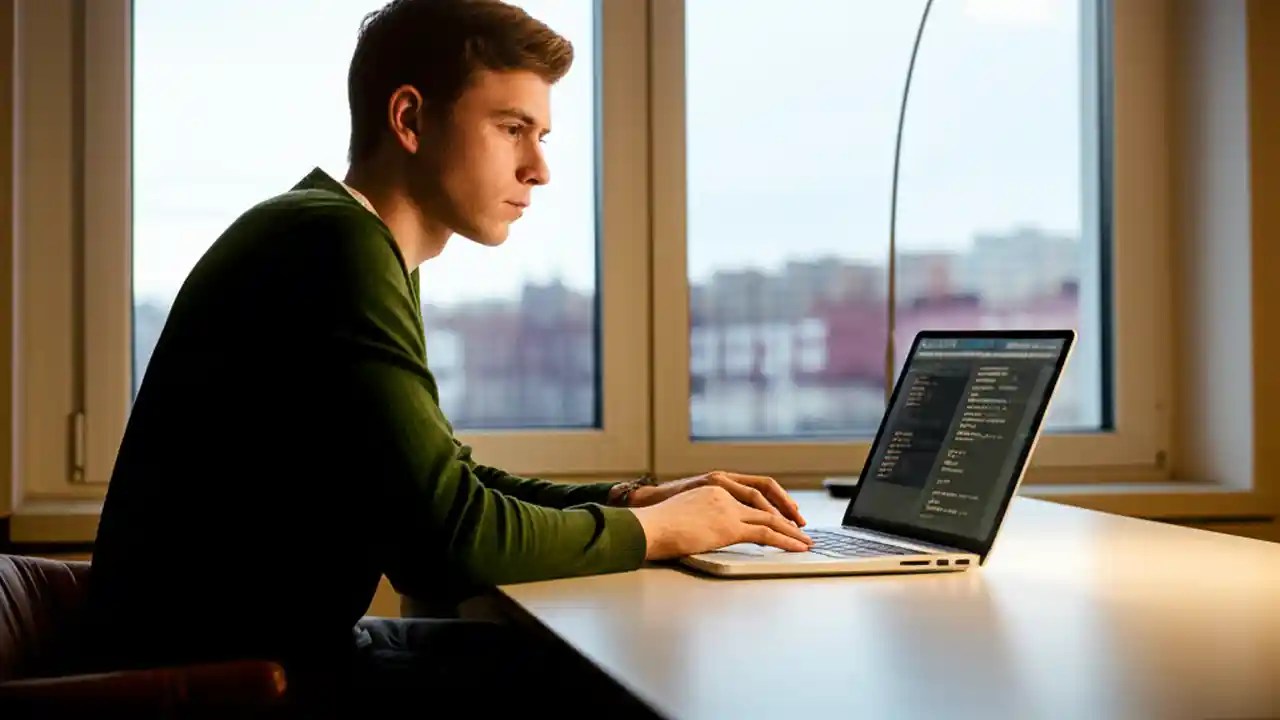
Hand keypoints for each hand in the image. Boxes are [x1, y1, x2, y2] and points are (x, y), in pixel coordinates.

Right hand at [630, 485, 813, 559]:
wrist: (646, 524)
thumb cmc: (656, 523)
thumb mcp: (683, 510)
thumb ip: (701, 514)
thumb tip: (703, 528)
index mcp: (714, 485)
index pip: (753, 490)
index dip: (772, 502)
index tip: (784, 514)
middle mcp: (724, 491)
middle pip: (766, 500)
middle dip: (787, 515)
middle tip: (802, 528)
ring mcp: (727, 508)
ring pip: (769, 518)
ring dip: (791, 531)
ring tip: (805, 542)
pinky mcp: (728, 526)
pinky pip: (765, 533)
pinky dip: (785, 540)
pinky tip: (796, 547)